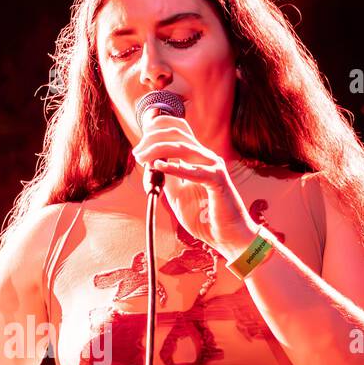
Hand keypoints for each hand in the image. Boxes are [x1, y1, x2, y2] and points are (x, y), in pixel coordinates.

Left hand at [132, 115, 256, 258]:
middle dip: (152, 138)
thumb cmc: (204, 217)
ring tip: (141, 158)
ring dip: (157, 149)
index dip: (158, 128)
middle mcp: (205, 157)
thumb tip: (151, 165)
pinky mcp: (218, 180)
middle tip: (137, 153)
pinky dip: (174, 167)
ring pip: (182, 146)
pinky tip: (158, 167)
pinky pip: (193, 171)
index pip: (178, 130)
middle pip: (177, 132)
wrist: (226, 236)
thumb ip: (167, 178)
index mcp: (197, 158)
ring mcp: (213, 166)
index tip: (139, 143)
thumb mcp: (177, 194)